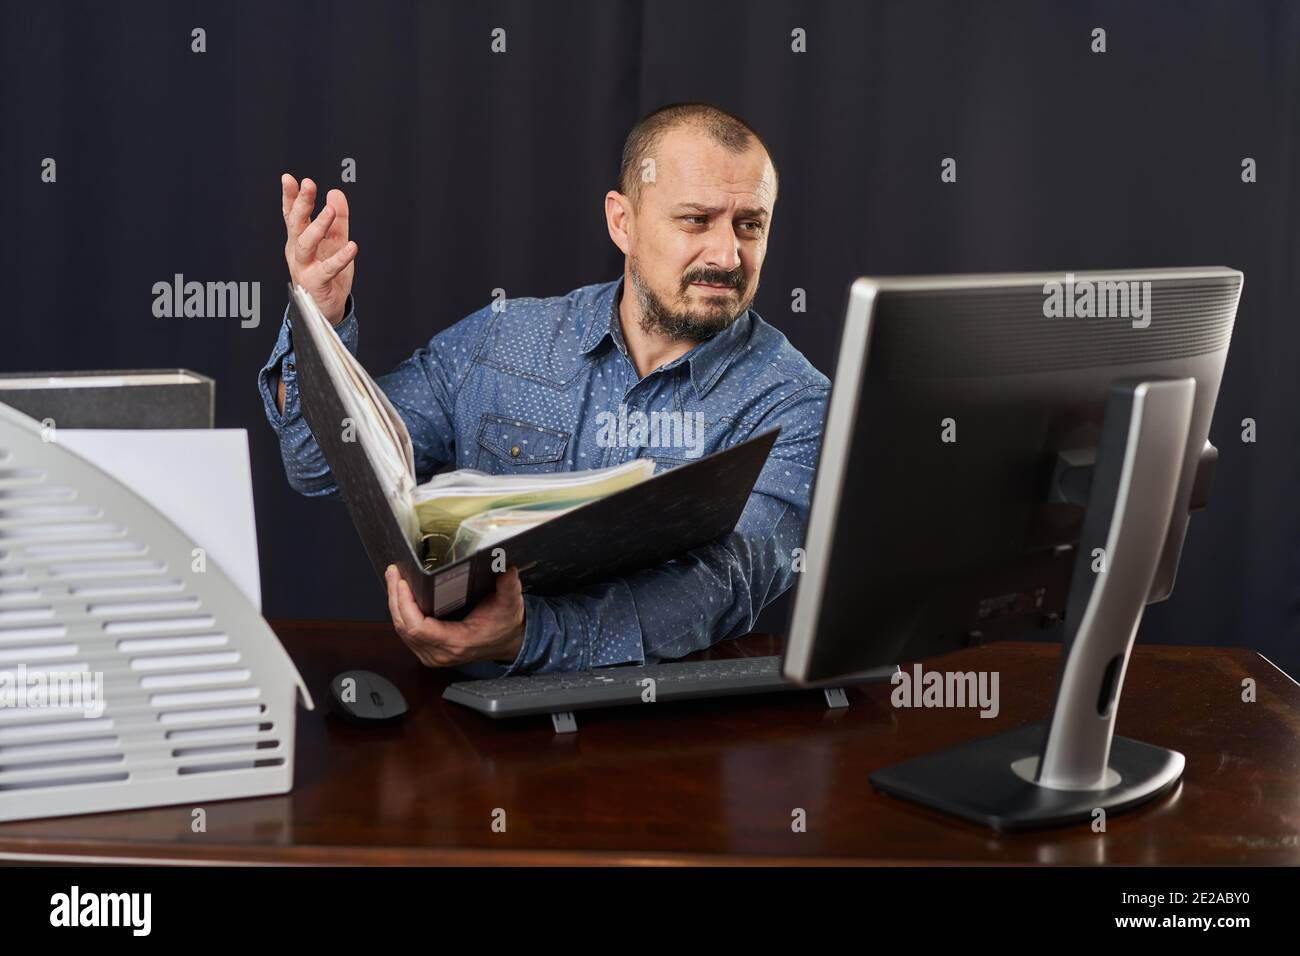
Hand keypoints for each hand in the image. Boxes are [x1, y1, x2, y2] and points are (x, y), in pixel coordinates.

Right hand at [281, 173, 355, 325]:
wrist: (327, 310)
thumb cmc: (329, 275)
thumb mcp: (335, 241)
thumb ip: (338, 219)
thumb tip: (336, 192)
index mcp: (298, 240)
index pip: (292, 215)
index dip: (290, 197)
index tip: (289, 178)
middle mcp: (297, 252)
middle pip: (295, 224)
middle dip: (301, 204)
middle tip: (308, 184)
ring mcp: (304, 268)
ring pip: (306, 244)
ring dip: (318, 226)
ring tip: (330, 210)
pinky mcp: (316, 283)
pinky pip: (328, 269)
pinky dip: (340, 258)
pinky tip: (352, 247)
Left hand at [384, 565, 525, 668]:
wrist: (508, 642)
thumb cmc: (505, 624)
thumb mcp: (510, 603)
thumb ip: (509, 587)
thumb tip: (506, 569)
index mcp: (457, 642)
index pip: (419, 628)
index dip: (406, 605)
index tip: (404, 583)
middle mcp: (441, 653)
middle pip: (405, 627)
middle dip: (395, 598)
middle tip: (394, 573)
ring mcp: (433, 655)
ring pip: (402, 631)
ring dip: (395, 604)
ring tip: (393, 579)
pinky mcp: (429, 652)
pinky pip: (406, 634)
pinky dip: (400, 613)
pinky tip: (399, 596)